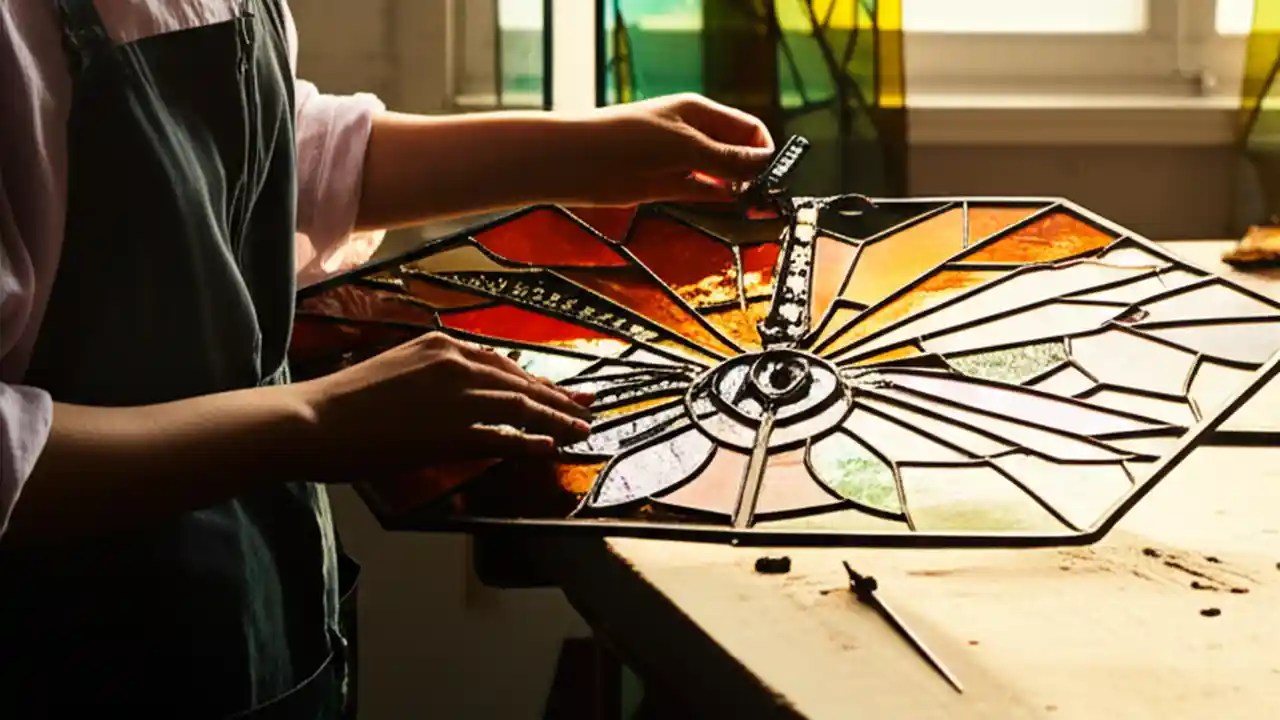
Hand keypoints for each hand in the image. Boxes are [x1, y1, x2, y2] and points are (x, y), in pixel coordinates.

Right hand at [297, 332, 593, 477]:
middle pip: (520, 382)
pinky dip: (532, 443)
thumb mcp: (395, 371)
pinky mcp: (453, 431)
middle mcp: (456, 363)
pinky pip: (505, 438)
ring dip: (556, 420)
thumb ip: (431, 378)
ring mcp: (458, 396)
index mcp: (441, 345)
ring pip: (521, 407)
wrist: (314, 419)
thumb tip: (456, 396)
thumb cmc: (343, 401)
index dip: (533, 379)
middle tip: (586, 407)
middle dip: (557, 397)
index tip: (555, 389)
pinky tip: (551, 449)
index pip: (501, 362)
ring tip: (580, 430)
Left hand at [560, 93, 774, 205]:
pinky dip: (717, 200)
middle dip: (754, 172)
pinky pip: (700, 192)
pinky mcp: (664, 185)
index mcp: (699, 112)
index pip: (747, 129)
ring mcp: (679, 161)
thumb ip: (727, 159)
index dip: (764, 149)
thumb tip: (764, 163)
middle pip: (735, 152)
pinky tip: (732, 209)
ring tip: (756, 208)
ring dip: (738, 189)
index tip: (775, 175)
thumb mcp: (686, 147)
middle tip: (769, 198)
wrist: (578, 161)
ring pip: (720, 175)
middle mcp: (692, 135)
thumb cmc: (628, 141)